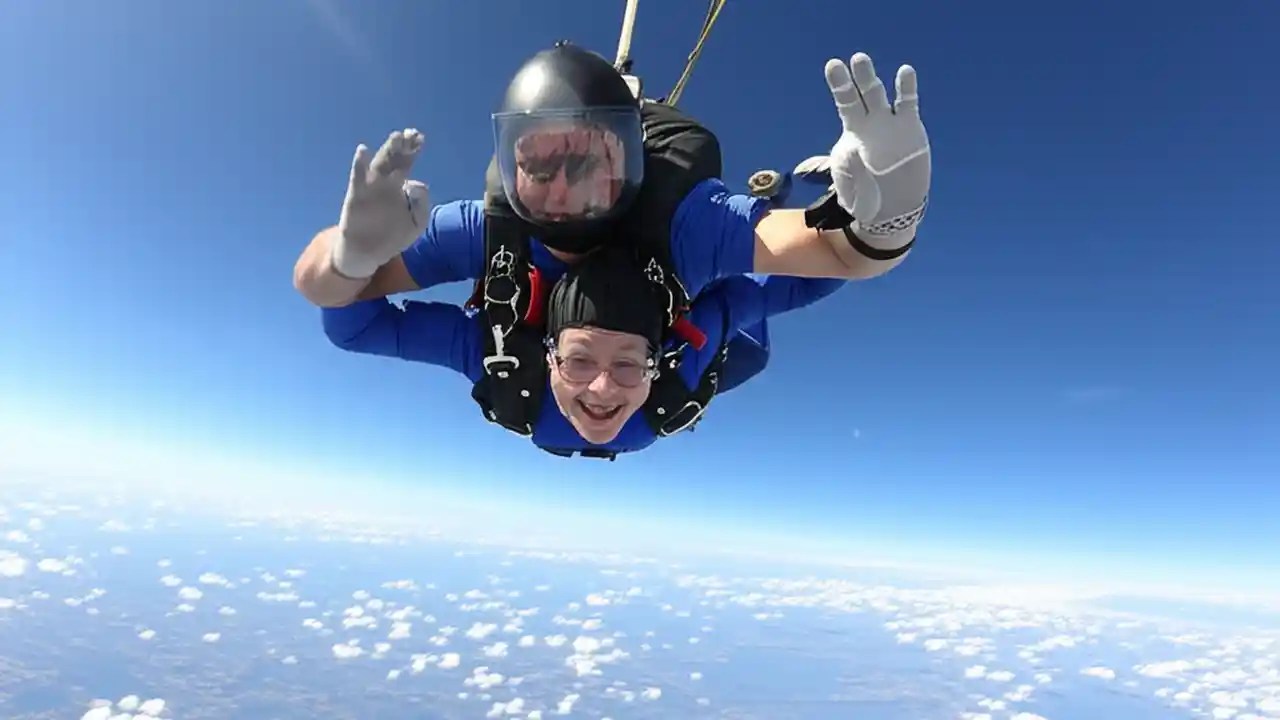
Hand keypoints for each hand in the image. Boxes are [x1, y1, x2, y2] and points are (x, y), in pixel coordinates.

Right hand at [331, 129, 430, 279]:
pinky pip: (357, 178)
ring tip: (396, 137)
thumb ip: (422, 205)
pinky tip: (362, 150)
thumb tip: (416, 184)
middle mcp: (384, 182)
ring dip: (387, 150)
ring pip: (378, 165)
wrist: (368, 253)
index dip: (412, 149)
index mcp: (399, 185)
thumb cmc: (393, 236)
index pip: (406, 161)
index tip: (419, 137)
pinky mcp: (356, 196)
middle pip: (393, 159)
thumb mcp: (417, 224)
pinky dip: (359, 165)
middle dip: (401, 145)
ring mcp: (369, 188)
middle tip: (409, 133)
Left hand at [824, 53, 930, 245]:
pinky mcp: (909, 129)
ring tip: (864, 60)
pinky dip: (906, 88)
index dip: (839, 84)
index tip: (833, 65)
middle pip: (862, 94)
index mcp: (852, 135)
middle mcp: (870, 124)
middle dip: (855, 77)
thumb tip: (853, 148)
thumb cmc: (866, 201)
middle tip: (854, 58)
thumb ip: (852, 171)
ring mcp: (890, 125)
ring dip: (872, 79)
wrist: (892, 211)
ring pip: (881, 96)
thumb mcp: (854, 192)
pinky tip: (905, 72)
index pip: (845, 103)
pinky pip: (908, 105)